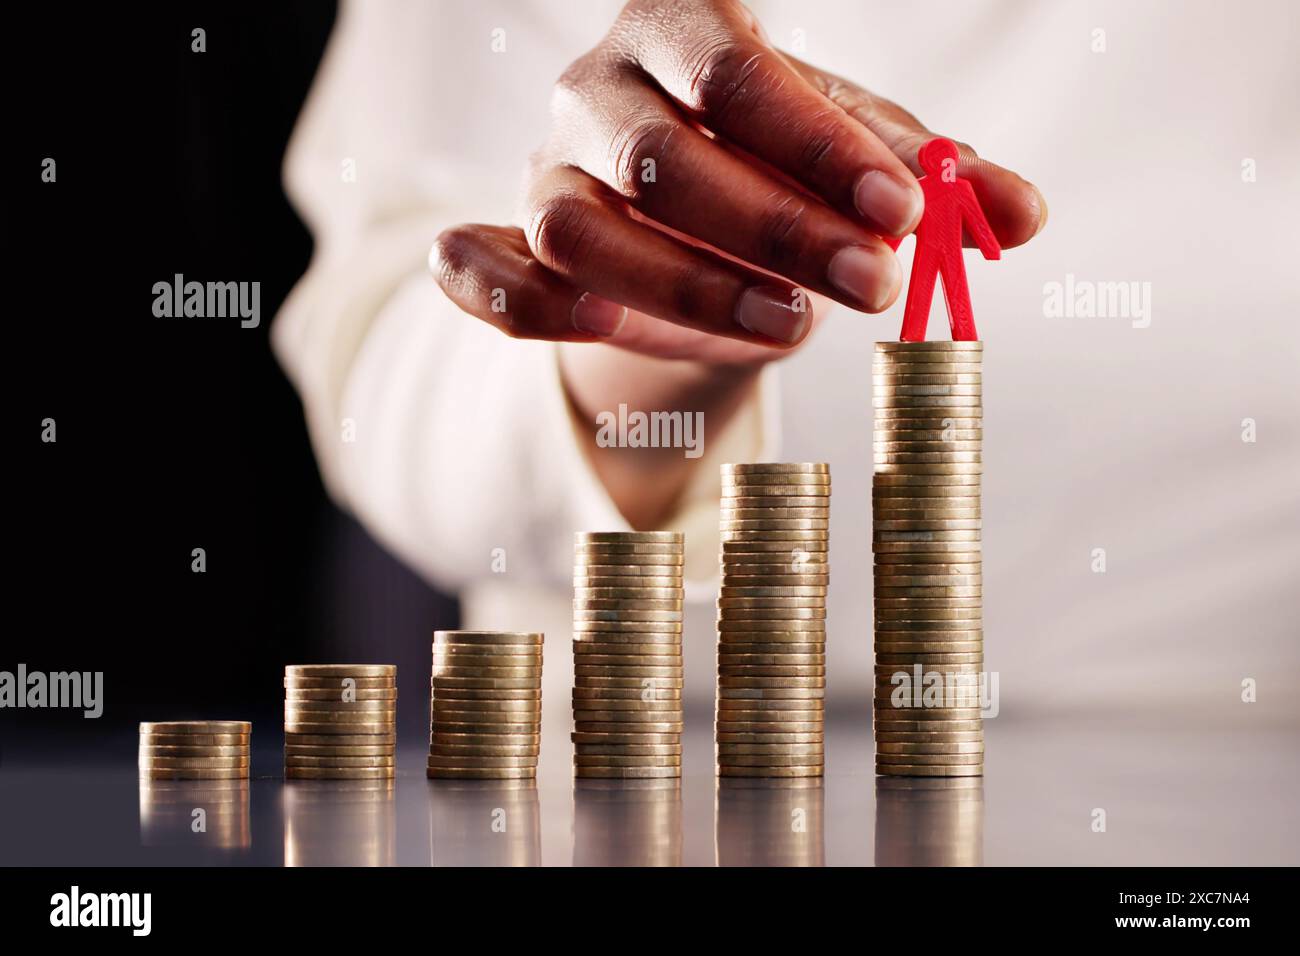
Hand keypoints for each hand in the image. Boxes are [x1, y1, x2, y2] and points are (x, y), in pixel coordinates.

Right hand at [430, 0, 1045, 366]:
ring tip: (791, 329)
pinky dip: (520, 306)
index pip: (736, 70)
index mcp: (682, 30)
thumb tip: (1021, 214)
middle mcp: (597, 92)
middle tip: (871, 286)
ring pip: (578, 231)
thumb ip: (932, 178)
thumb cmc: (779, 173)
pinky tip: (603, 329)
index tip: (901, 215)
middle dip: (773, 230)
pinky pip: (481, 276)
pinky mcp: (506, 248)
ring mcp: (540, 172)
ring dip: (685, 289)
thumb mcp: (858, 163)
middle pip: (661, 156)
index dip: (817, 146)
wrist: (687, 224)